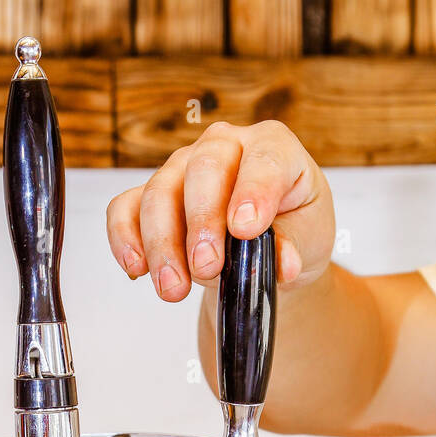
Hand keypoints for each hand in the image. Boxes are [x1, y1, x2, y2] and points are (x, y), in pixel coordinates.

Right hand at [106, 121, 334, 300]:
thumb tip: (284, 264)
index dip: (253, 191)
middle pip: (202, 168)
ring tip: (173, 289)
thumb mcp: (310, 241)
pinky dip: (125, 237)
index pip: (263, 158)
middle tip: (207, 266)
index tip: (246, 228)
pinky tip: (136, 268)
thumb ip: (296, 248)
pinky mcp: (151, 198)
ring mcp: (183, 169)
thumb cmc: (293, 231)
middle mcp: (225, 148)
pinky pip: (125, 208)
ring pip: (160, 191)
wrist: (269, 251)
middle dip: (201, 221)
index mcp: (272, 148)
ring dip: (162, 243)